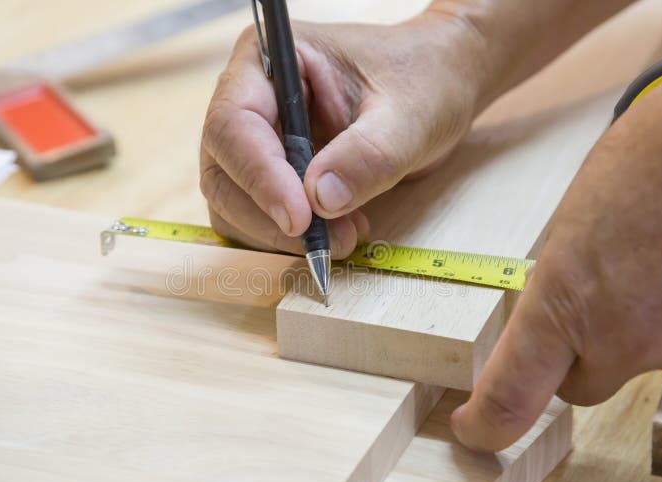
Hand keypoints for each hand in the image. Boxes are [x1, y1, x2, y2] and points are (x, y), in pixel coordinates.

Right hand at [200, 12, 487, 256]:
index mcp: (271, 60)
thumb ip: (369, 153)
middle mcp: (251, 98)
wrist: (438, 86)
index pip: (236, 121)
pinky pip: (255, 217)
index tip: (300, 218)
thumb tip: (321, 199)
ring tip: (345, 235)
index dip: (260, 175)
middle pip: (223, 170)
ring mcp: (256, 140)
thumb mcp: (410, 113)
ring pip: (232, 202)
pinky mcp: (270, 175)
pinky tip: (337, 231)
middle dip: (268, 215)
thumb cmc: (423, 79)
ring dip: (278, 234)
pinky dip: (287, 238)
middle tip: (327, 242)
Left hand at [451, 56, 661, 451]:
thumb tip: (562, 314)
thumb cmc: (646, 162)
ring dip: (646, 329)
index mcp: (562, 304)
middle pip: (584, 386)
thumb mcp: (573, 226)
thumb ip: (562, 285)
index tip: (475, 429)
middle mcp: (620, 341)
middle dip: (583, 357)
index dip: (487, 423)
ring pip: (645, 363)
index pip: (512, 395)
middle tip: (602, 300)